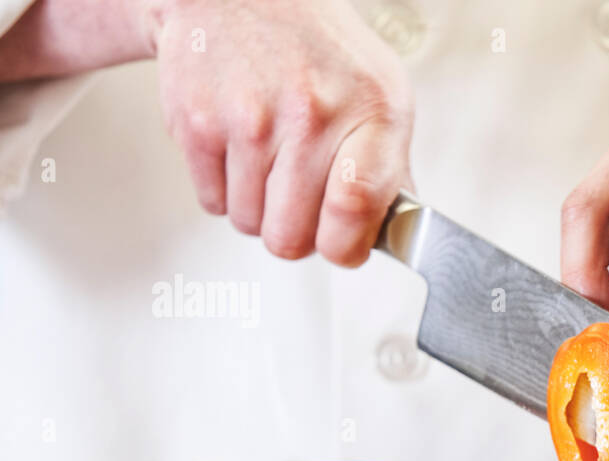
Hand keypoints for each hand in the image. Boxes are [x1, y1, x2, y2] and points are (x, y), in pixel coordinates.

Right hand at [143, 0, 413, 265]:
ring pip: (250, 224)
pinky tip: (240, 150)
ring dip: (259, 209)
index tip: (343, 244)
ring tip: (270, 162)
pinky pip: (212, 203)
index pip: (355, 210)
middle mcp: (311, 115)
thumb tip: (393, 235)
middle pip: (292, 238)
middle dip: (297, 233)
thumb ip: (392, 169)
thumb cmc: (319, 49)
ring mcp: (249, 120)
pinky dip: (225, 190)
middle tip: (301, 202)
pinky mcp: (196, 123)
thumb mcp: (382, 93)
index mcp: (371, 112)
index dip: (346, 246)